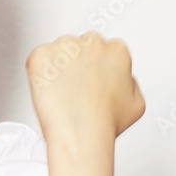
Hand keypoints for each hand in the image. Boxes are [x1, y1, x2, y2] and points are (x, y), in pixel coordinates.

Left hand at [26, 32, 145, 146]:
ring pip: (59, 53)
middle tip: (74, 89)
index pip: (103, 50)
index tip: (91, 81)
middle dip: (77, 64)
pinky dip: (39, 74)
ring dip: (58, 68)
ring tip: (61, 93)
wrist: (81, 133)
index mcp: (117, 50)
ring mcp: (64, 47)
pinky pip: (37, 61)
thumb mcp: (137, 103)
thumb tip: (123, 79)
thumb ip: (130, 82)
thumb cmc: (106, 122)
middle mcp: (92, 42)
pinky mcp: (40, 56)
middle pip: (80, 47)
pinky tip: (49, 91)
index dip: (95, 68)